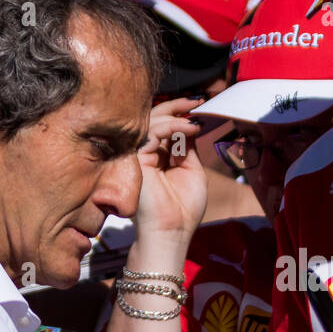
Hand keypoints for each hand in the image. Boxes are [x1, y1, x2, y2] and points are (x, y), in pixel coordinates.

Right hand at [133, 97, 207, 245]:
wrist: (172, 231)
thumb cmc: (183, 209)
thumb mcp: (192, 171)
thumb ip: (187, 148)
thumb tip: (190, 123)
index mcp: (158, 158)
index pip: (165, 128)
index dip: (180, 114)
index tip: (199, 105)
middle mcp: (145, 155)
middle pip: (154, 119)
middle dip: (176, 107)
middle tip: (196, 101)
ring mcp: (137, 156)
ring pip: (151, 123)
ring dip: (176, 118)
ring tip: (195, 123)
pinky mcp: (133, 159)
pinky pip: (150, 133)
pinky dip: (171, 127)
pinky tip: (187, 129)